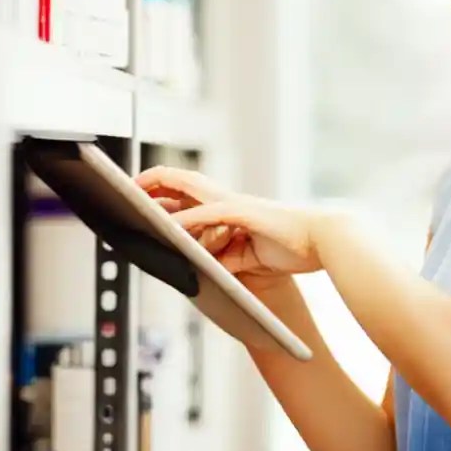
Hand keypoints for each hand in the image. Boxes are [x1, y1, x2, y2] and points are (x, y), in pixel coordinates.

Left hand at [135, 166, 324, 276]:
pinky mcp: (244, 213)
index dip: (165, 190)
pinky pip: (209, 214)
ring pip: (190, 188)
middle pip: (183, 180)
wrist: (322, 241)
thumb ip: (228, 260)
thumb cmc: (292, 247)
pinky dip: (188, 220)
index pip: (191, 192)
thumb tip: (207, 269)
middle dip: (153, 181)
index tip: (141, 196)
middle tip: (128, 187)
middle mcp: (229, 200)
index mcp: (231, 207)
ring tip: (136, 195)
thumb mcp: (250, 257)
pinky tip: (171, 227)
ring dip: (162, 191)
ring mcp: (235, 204)